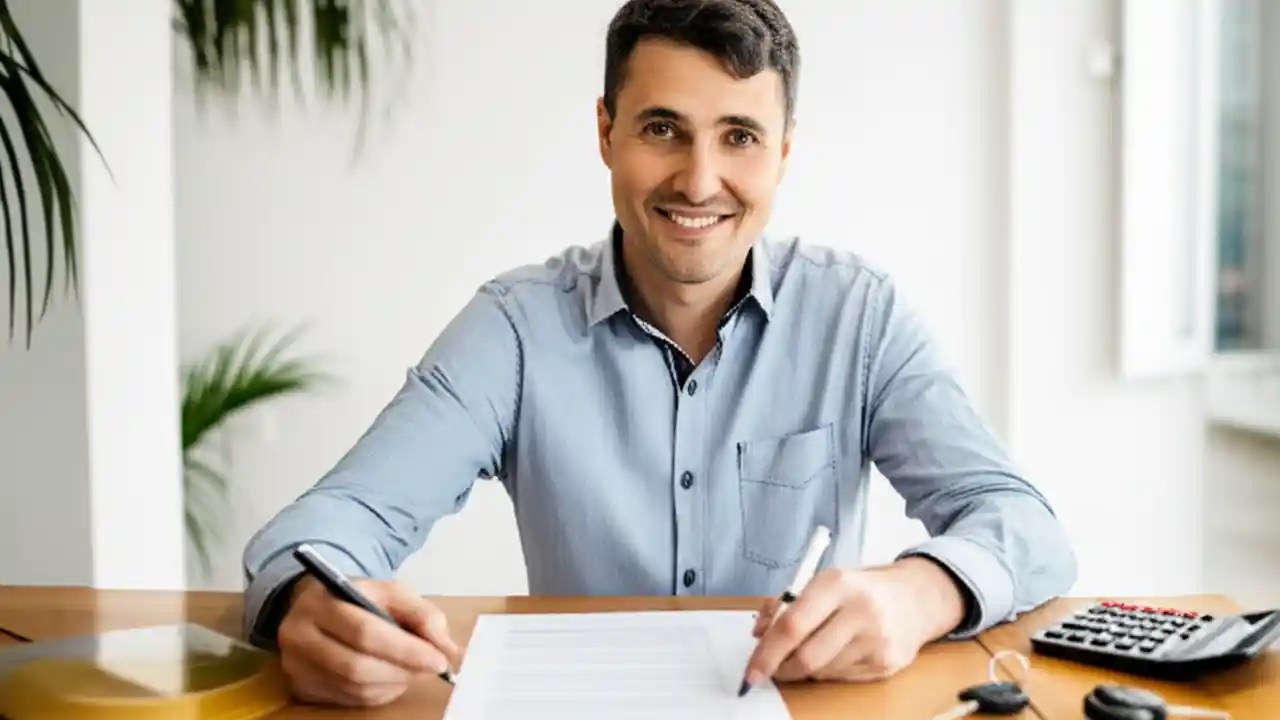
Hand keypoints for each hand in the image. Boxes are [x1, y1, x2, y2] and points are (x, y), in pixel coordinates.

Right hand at [277, 576, 461, 706]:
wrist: (315, 606)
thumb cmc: (359, 598)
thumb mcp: (392, 592)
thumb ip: (423, 614)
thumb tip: (448, 649)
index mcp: (322, 601)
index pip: (365, 631)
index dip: (405, 650)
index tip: (437, 659)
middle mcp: (299, 633)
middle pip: (356, 666)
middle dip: (402, 671)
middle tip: (431, 669)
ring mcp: (296, 664)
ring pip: (353, 687)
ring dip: (393, 684)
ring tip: (413, 671)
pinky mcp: (300, 686)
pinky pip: (347, 699)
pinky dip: (378, 693)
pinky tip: (392, 679)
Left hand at [743, 558, 964, 683]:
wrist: (917, 597)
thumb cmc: (860, 589)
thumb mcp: (823, 582)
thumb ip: (785, 604)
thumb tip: (758, 636)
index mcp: (837, 583)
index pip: (793, 625)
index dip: (767, 652)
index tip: (751, 671)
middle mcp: (861, 610)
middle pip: (807, 657)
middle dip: (783, 669)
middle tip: (774, 670)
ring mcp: (878, 639)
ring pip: (823, 671)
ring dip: (807, 669)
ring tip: (813, 650)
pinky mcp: (888, 662)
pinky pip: (843, 677)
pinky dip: (830, 671)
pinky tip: (838, 653)